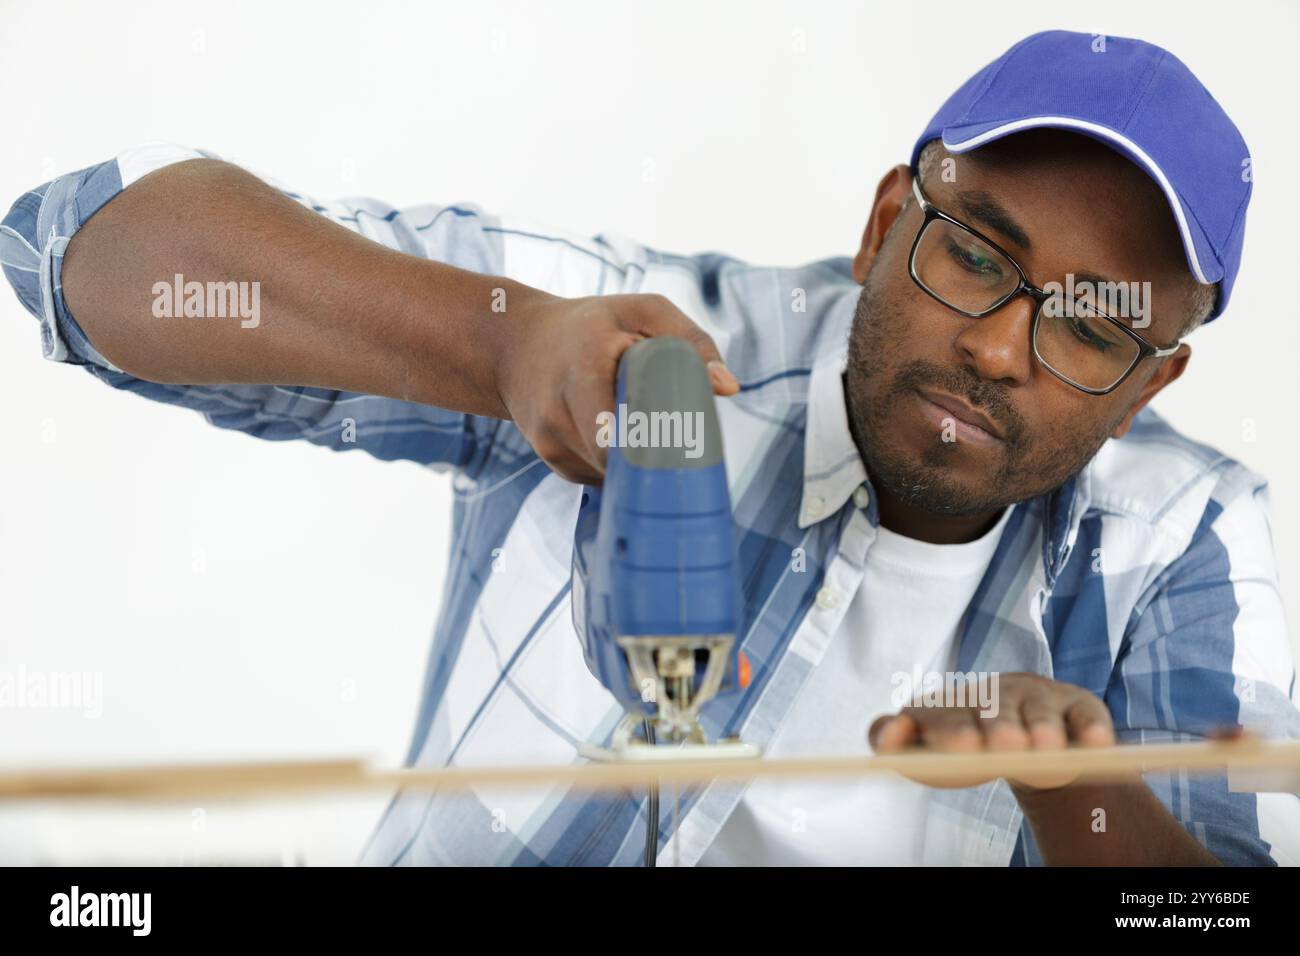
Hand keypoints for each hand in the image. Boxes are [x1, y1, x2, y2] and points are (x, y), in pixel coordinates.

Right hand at [497, 291, 737, 483]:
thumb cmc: (592, 325)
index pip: (617, 434)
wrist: (516, 346)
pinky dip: (621, 463)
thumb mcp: (642, 311)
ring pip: (615, 475)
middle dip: (657, 458)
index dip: (656, 447)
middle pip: (622, 462)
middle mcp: (558, 412)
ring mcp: (550, 443)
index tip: (685, 444)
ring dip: (640, 460)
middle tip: (683, 441)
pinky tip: (621, 434)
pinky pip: (602, 477)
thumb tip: (728, 388)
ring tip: (646, 423)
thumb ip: (690, 341)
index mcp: (583, 369)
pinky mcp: (554, 462)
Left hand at [866, 672, 1115, 790]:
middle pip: (992, 711)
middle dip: (997, 728)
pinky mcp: (1078, 706)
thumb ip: (893, 743)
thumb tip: (884, 740)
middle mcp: (993, 694)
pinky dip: (1092, 730)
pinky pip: (1086, 716)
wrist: (1027, 736)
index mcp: (950, 705)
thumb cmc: (968, 743)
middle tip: (1002, 745)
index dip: (945, 730)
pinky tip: (1096, 743)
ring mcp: (1037, 696)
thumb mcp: (928, 749)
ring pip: (1038, 712)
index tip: (953, 747)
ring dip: (1041, 729)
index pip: (938, 714)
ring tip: (1044, 749)